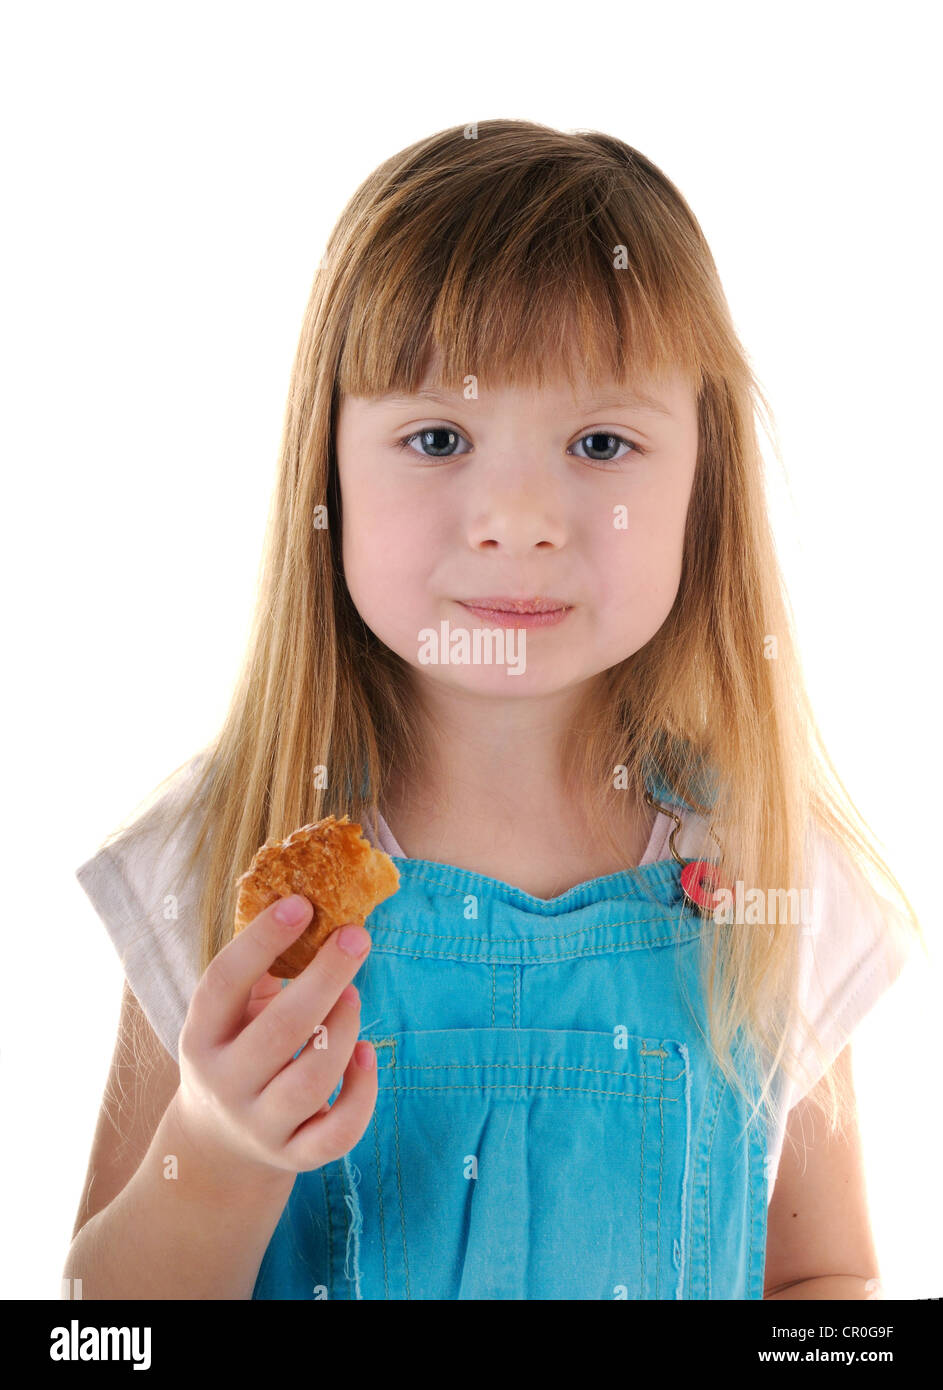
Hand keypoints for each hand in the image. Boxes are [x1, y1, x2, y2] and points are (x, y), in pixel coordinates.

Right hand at [170, 895, 376, 1177]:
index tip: (302, 903)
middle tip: (356, 937)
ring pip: (310, 1082)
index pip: (224, 982)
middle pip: (279, 1030)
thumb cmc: (238, 1049)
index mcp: (201, 1035)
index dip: (262, 941)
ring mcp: (259, 1124)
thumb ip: (263, 967)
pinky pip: (337, 1132)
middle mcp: (224, 1082)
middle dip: (325, 978)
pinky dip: (361, 1092)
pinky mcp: (294, 1156)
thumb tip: (313, 901)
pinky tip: (367, 1054)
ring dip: (342, 1031)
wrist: (218, 1145)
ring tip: (354, 997)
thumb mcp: (232, 1012)